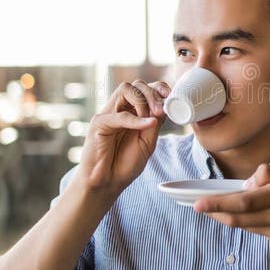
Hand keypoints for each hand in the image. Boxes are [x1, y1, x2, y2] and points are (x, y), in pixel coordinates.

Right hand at [72, 79, 169, 198]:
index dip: (159, 89)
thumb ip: (155, 124)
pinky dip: (136, 119)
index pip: (145, 89)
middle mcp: (119, 109)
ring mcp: (108, 114)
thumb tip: (164, 107)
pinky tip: (147, 125)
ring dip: (143, 100)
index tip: (171, 96)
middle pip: (136, 85)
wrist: (106, 184)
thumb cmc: (124, 165)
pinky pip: (119, 115)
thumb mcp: (147, 142)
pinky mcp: (99, 123)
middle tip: (161, 110)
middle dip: (153, 94)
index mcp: (131, 112)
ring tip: (152, 117)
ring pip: (125, 89)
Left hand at [194, 163, 269, 253]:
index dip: (218, 204)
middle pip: (239, 218)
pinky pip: (260, 232)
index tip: (198, 203)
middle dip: (215, 213)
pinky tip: (259, 215)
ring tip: (222, 207)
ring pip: (247, 226)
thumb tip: (246, 184)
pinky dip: (253, 222)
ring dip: (231, 217)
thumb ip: (269, 175)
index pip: (244, 202)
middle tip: (198, 206)